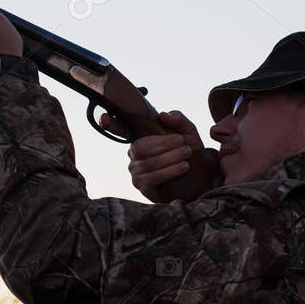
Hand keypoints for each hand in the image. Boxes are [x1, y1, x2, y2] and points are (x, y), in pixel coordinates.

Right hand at [99, 109, 220, 202]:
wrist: (200, 175)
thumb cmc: (188, 149)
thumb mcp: (187, 131)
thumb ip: (178, 119)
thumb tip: (162, 115)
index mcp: (139, 138)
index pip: (119, 130)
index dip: (110, 124)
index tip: (104, 118)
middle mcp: (133, 155)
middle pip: (140, 147)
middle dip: (162, 144)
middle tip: (182, 142)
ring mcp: (136, 172)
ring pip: (148, 163)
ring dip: (170, 157)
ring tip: (186, 153)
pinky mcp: (144, 188)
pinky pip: (152, 179)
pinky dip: (169, 171)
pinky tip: (182, 167)